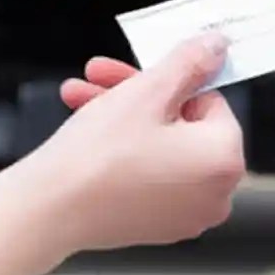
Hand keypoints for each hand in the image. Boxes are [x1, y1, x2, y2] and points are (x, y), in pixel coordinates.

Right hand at [19, 34, 244, 253]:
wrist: (49, 212)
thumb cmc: (99, 157)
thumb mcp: (148, 91)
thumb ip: (190, 63)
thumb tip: (216, 47)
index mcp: (225, 160)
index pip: (209, 100)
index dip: (168, 80)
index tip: (137, 72)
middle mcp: (215, 193)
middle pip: (181, 122)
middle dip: (136, 95)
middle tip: (100, 77)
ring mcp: (187, 215)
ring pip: (160, 145)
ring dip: (121, 116)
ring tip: (80, 97)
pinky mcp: (157, 226)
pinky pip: (149, 175)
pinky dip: (124, 151)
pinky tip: (86, 131)